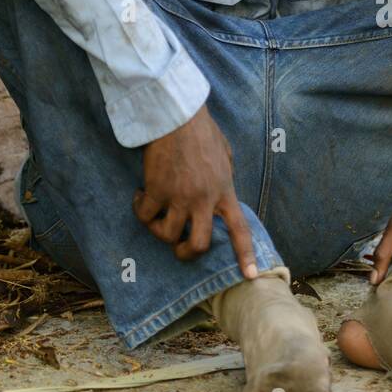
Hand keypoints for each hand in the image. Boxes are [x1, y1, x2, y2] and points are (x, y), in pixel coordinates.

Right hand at [131, 105, 256, 275]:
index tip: (251, 275)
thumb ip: (225, 176)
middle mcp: (204, 199)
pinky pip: (145, 216)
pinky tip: (140, 197)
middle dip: (187, 253)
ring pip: (168, 235)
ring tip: (154, 213)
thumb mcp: (224, 155)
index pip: (240, 229)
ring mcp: (180, 197)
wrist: (178, 116)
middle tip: (178, 246)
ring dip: (158, 229)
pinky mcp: (157, 191)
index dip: (246, 255)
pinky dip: (140, 211)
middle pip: (200, 245)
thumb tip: (222, 187)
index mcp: (225, 191)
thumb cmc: (202, 130)